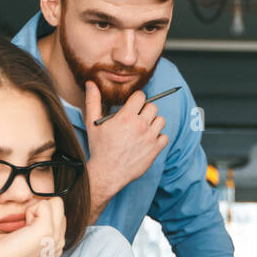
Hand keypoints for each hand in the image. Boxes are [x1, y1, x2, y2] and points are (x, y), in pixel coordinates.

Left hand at [0, 197, 66, 256]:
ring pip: (55, 203)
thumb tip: (30, 220)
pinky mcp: (47, 229)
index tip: (25, 233)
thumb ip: (34, 234)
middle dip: (40, 210)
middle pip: (59, 208)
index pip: (57, 217)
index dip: (40, 216)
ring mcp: (55, 236)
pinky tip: (23, 228)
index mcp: (55, 246)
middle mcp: (59, 241)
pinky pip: (45, 204)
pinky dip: (30, 211)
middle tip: (24, 229)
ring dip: (36, 210)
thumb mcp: (24, 246)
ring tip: (24, 229)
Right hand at [84, 81, 168, 204]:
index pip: (141, 96)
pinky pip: (165, 137)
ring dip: (153, 122)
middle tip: (137, 118)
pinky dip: (159, 138)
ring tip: (143, 129)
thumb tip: (91, 84)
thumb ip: (93, 101)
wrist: (107, 173)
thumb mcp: (92, 123)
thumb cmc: (99, 149)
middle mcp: (140, 125)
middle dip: (145, 110)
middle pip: (153, 107)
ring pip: (161, 120)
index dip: (137, 99)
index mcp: (126, 116)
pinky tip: (148, 140)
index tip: (133, 105)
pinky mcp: (155, 149)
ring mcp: (149, 137)